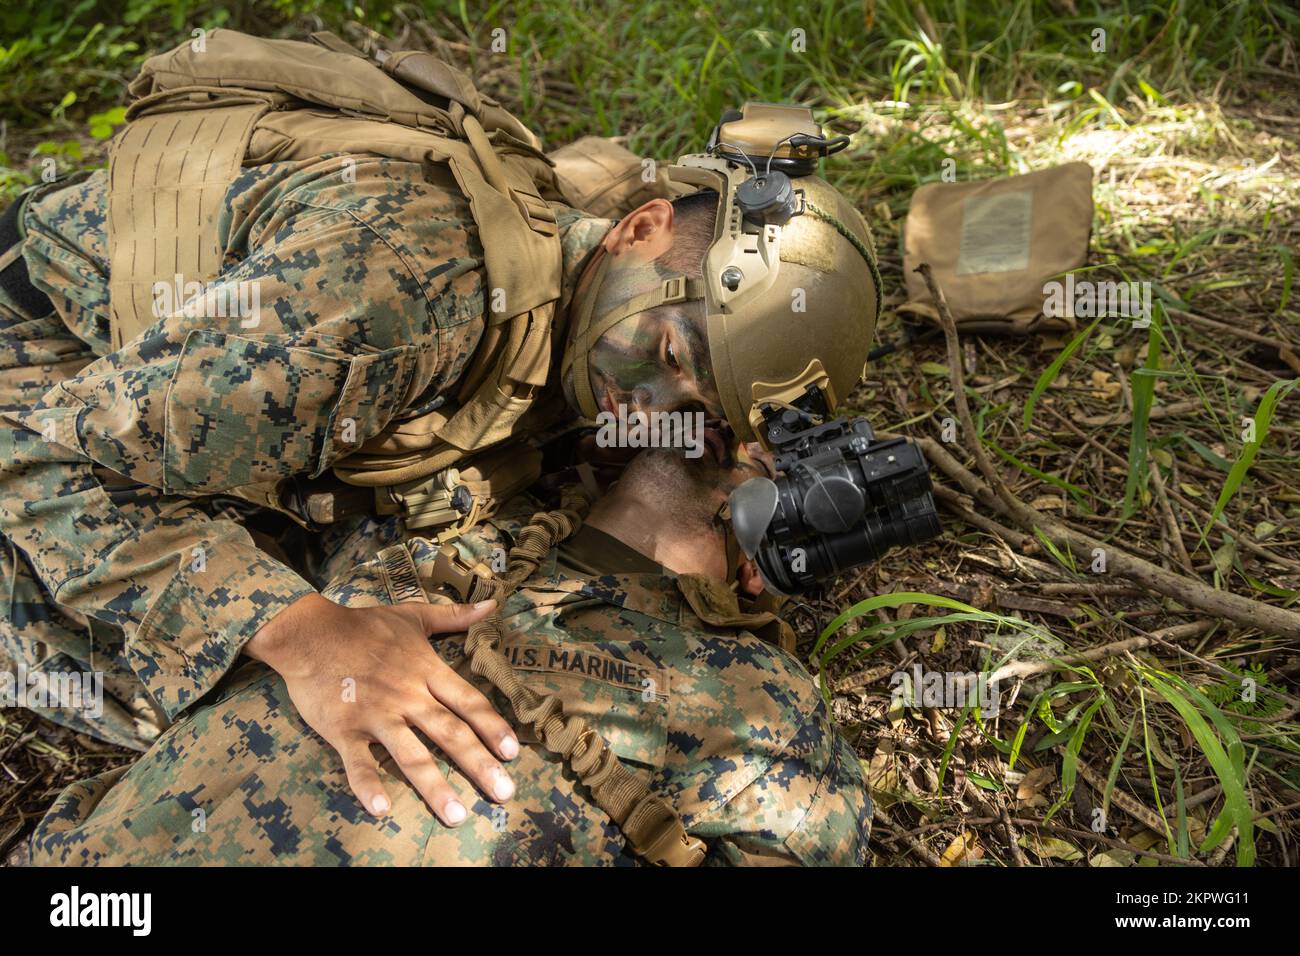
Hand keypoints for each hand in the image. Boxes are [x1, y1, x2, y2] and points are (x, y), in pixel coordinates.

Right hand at [246, 593, 517, 825]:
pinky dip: (368, 784)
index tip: (513, 753)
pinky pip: (357, 761)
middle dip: (479, 764)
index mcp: (425, 670)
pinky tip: (382, 809)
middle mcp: (407, 695)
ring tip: (457, 814)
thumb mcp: (412, 616)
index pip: (468, 702)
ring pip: (411, 754)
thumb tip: (492, 604)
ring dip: (435, 786)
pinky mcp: (343, 729)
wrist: (309, 632)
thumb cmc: (363, 625)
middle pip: (449, 733)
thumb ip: (454, 616)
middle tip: (504, 793)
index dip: (492, 727)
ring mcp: (376, 714)